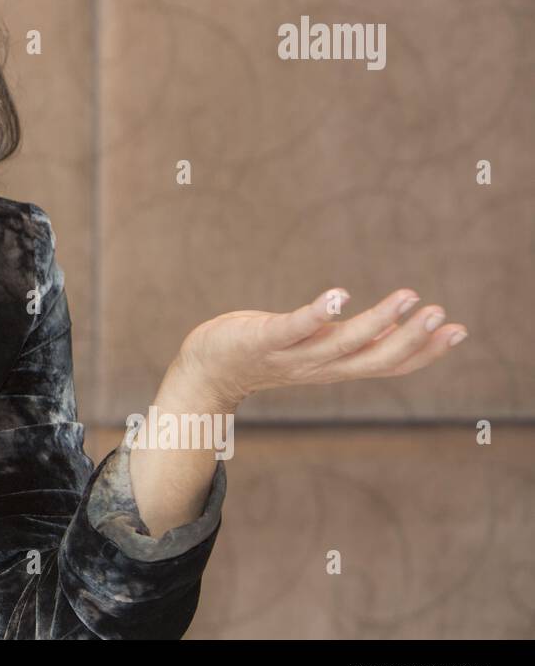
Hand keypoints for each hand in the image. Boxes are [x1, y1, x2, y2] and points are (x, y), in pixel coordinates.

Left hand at [175, 286, 468, 410]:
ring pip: (341, 343)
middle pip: (372, 358)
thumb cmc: (265, 351)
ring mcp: (290, 354)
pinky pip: (293, 327)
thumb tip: (397, 327)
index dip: (425, 352)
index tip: (459, 331)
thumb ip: (353, 341)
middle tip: (442, 314)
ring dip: (376, 320)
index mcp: (334, 366)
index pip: (387, 363)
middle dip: (411, 338)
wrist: (207, 370)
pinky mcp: (262, 339)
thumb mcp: (316, 347)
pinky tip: (338, 295)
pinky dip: (317, 314)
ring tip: (407, 296)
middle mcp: (318, 366)